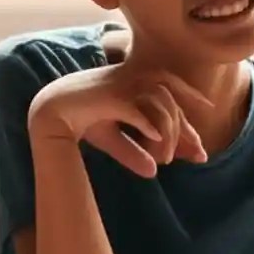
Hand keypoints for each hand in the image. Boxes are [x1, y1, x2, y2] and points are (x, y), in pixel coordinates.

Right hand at [28, 64, 210, 177]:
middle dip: (186, 133)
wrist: (52, 108)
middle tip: (196, 156)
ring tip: (165, 159)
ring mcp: (126, 85)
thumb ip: (133, 152)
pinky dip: (148, 126)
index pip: (175, 102)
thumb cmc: (84, 119)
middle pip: (173, 107)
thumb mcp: (113, 139)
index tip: (201, 149)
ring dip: (168, 136)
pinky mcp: (112, 94)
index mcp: (140, 85)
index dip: (189, 125)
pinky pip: (138, 110)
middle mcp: (137, 81)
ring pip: (162, 109)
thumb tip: (153, 172)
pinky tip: (156, 141)